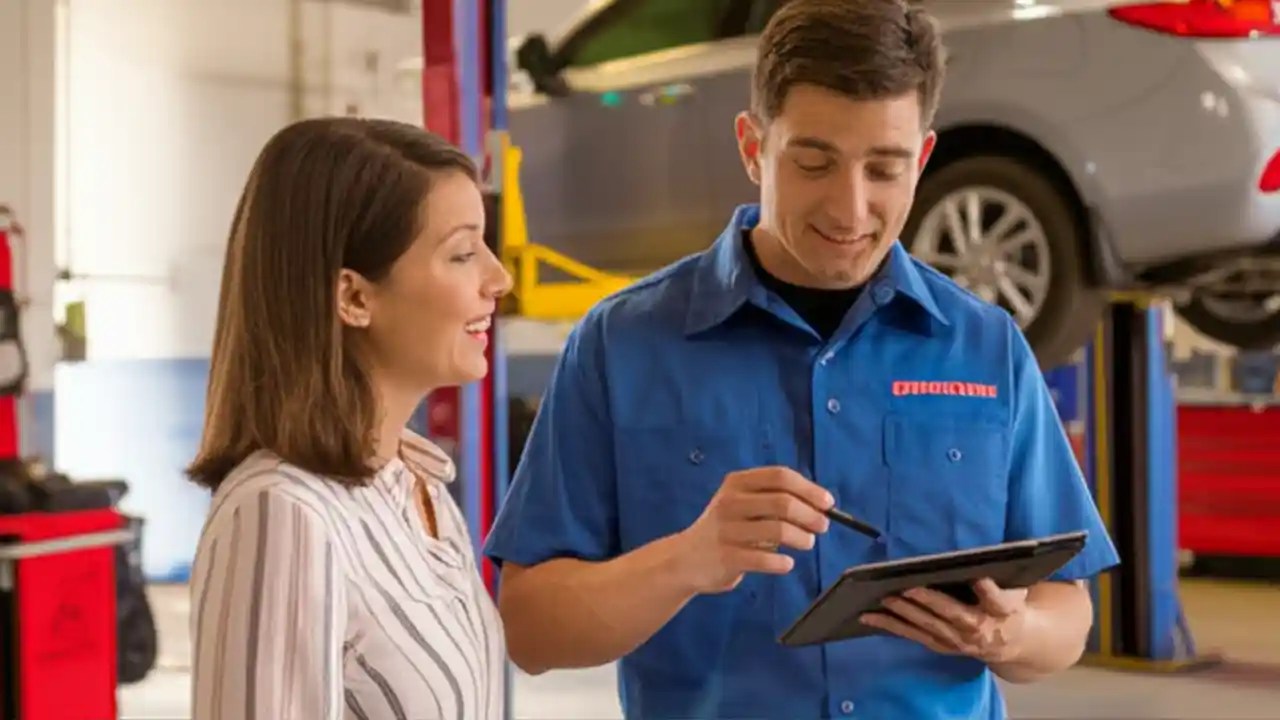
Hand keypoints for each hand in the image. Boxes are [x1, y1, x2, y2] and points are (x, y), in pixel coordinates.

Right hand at [674, 466, 832, 594]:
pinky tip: (786, 563)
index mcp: (736, 483)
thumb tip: (819, 506)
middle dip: (810, 515)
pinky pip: (766, 559)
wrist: (686, 559)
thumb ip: (775, 501)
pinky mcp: (726, 557)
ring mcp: (726, 530)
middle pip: (783, 502)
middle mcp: (730, 502)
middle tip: (822, 526)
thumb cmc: (726, 529)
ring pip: (778, 530)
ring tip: (806, 543)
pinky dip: (783, 562)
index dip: (809, 489)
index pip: (780, 477)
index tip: (828, 502)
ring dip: (802, 538)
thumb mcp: (743, 504)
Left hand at [860, 578, 1029, 663]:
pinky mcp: (941, 647)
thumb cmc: (1008, 607)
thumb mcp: (1014, 589)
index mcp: (1003, 611)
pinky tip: (870, 617)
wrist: (1011, 643)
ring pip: (929, 627)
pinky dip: (892, 626)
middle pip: (953, 614)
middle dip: (929, 602)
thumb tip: (977, 562)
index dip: (987, 590)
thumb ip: (998, 579)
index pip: (997, 600)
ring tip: (883, 599)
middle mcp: (979, 630)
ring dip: (905, 614)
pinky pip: (914, 636)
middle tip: (907, 588)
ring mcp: (958, 642)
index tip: (978, 578)